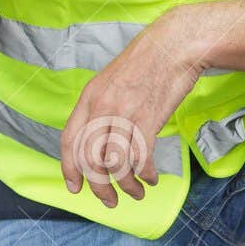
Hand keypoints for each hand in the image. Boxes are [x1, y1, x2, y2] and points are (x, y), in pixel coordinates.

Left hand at [59, 6, 204, 207]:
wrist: (175, 44)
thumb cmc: (148, 62)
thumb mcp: (112, 80)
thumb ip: (102, 107)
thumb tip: (99, 139)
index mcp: (90, 98)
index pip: (70, 141)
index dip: (69, 169)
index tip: (75, 187)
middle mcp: (102, 107)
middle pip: (90, 160)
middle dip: (99, 187)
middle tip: (109, 201)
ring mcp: (125, 112)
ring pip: (115, 164)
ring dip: (125, 186)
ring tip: (136, 192)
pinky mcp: (149, 118)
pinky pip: (140, 157)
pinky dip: (144, 174)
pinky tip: (150, 178)